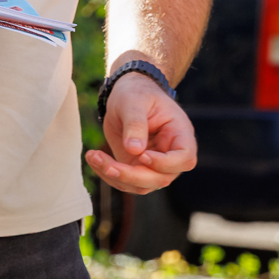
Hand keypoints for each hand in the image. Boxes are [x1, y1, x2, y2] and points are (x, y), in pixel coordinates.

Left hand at [85, 68, 195, 192]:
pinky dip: (107, 174)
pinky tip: (93, 158)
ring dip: (116, 177)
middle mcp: (170, 153)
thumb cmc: (136, 93)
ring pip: (142, 185)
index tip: (143, 155)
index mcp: (180, 133)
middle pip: (162, 178)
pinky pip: (125, 181)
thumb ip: (135, 124)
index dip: (165, 163)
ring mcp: (153, 164)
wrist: (126, 94)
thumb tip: (134, 150)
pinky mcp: (136, 167)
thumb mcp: (134, 101)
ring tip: (93, 156)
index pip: (185, 158)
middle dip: (133, 176)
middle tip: (109, 166)